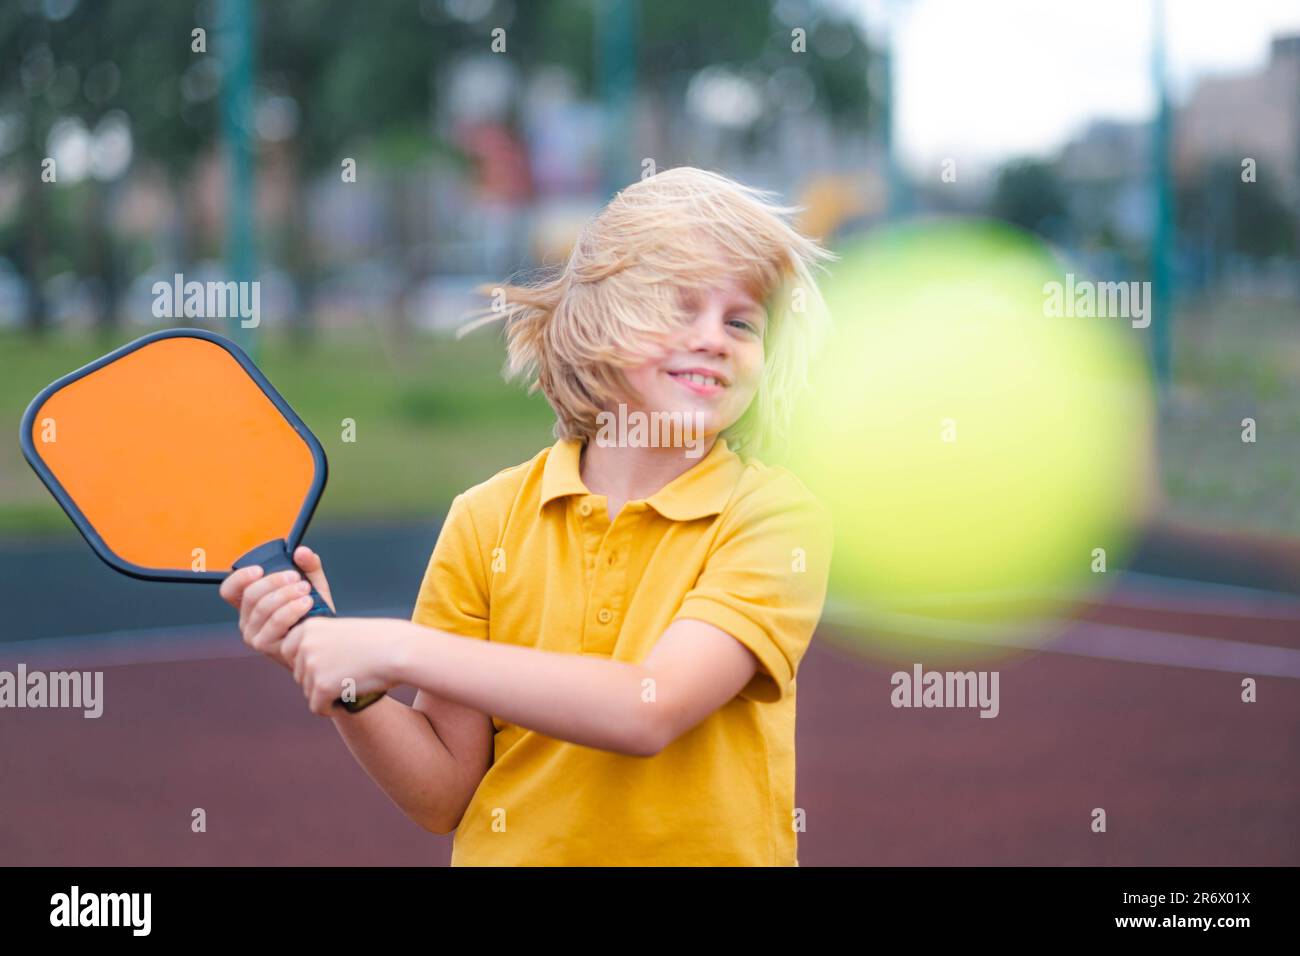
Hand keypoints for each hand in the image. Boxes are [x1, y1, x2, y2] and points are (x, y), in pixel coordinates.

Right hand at [219, 546, 334, 670]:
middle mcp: (246, 619)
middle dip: (275, 581)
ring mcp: (253, 634)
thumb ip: (309, 566)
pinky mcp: (264, 645)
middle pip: (250, 594)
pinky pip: (276, 622)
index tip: (259, 569)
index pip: (230, 589)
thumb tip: (302, 551)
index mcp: (250, 603)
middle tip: (296, 577)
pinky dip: (292, 609)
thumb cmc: (312, 613)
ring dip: (286, 594)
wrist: (323, 641)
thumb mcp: (312, 585)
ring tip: (305, 590)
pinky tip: (307, 603)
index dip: (239, 577)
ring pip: (263, 607)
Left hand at [281, 617, 404, 715]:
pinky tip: (347, 700)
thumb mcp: (343, 631)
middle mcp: (305, 644)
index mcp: (309, 626)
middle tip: (344, 677)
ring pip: (309, 692)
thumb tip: (303, 664)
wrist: (399, 650)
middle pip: (299, 674)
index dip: (308, 663)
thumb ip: (321, 642)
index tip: (329, 665)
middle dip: (318, 680)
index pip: (289, 651)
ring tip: (351, 685)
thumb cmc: (379, 641)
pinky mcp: (321, 686)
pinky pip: (318, 707)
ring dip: (327, 694)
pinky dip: (331, 708)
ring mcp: (311, 665)